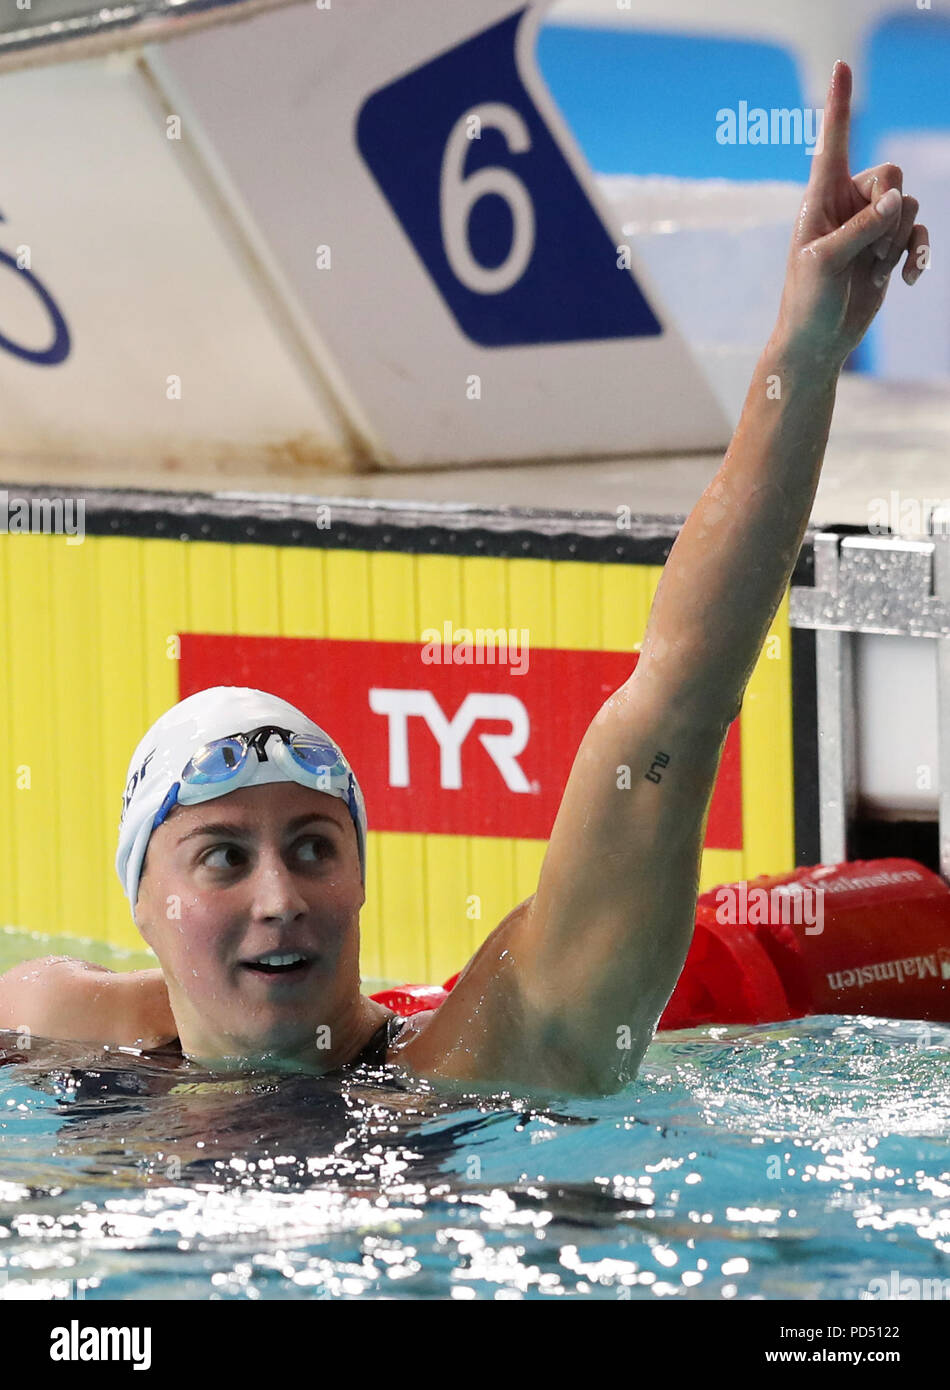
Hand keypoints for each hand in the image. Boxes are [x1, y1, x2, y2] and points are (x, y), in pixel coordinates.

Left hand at [772, 59, 928, 366]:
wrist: (817, 342)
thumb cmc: (807, 301)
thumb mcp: (826, 261)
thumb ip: (861, 226)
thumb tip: (899, 200)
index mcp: (820, 197)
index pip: (834, 142)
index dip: (839, 104)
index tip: (842, 66)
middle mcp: (846, 203)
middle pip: (891, 175)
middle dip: (890, 213)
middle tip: (869, 251)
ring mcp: (869, 225)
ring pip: (909, 206)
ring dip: (897, 241)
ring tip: (873, 269)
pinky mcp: (886, 249)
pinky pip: (917, 234)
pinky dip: (916, 254)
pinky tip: (907, 279)